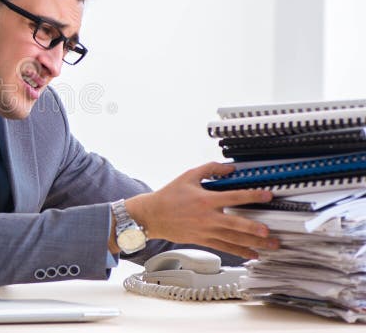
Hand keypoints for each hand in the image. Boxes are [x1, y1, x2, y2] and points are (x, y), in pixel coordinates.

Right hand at [123, 162, 279, 259]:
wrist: (152, 216)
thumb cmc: (169, 195)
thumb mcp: (188, 176)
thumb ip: (210, 169)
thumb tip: (230, 168)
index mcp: (206, 199)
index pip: (234, 197)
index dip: (252, 196)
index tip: (268, 196)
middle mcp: (208, 217)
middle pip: (236, 224)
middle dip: (254, 229)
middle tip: (269, 232)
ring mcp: (206, 231)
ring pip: (234, 239)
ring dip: (253, 243)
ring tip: (270, 246)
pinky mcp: (203, 240)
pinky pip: (224, 247)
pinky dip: (239, 251)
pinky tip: (252, 254)